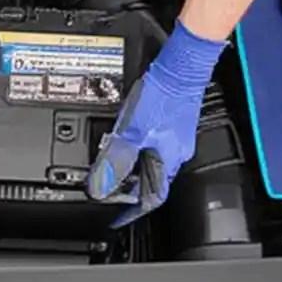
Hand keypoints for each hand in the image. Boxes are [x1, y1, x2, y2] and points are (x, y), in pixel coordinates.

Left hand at [88, 22, 225, 225]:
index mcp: (168, 161)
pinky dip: (136, 147)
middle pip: (149, 180)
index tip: (115, 217)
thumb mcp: (131, 131)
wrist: (181, 64)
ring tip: (110, 162)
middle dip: (128, 186)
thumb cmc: (163, 94)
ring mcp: (174, 137)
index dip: (131, 210)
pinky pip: (152, 144)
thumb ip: (115, 159)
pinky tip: (125, 137)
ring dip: (130, 166)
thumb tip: (100, 186)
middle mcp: (175, 153)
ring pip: (150, 161)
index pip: (150, 198)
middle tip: (107, 187)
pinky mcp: (171, 122)